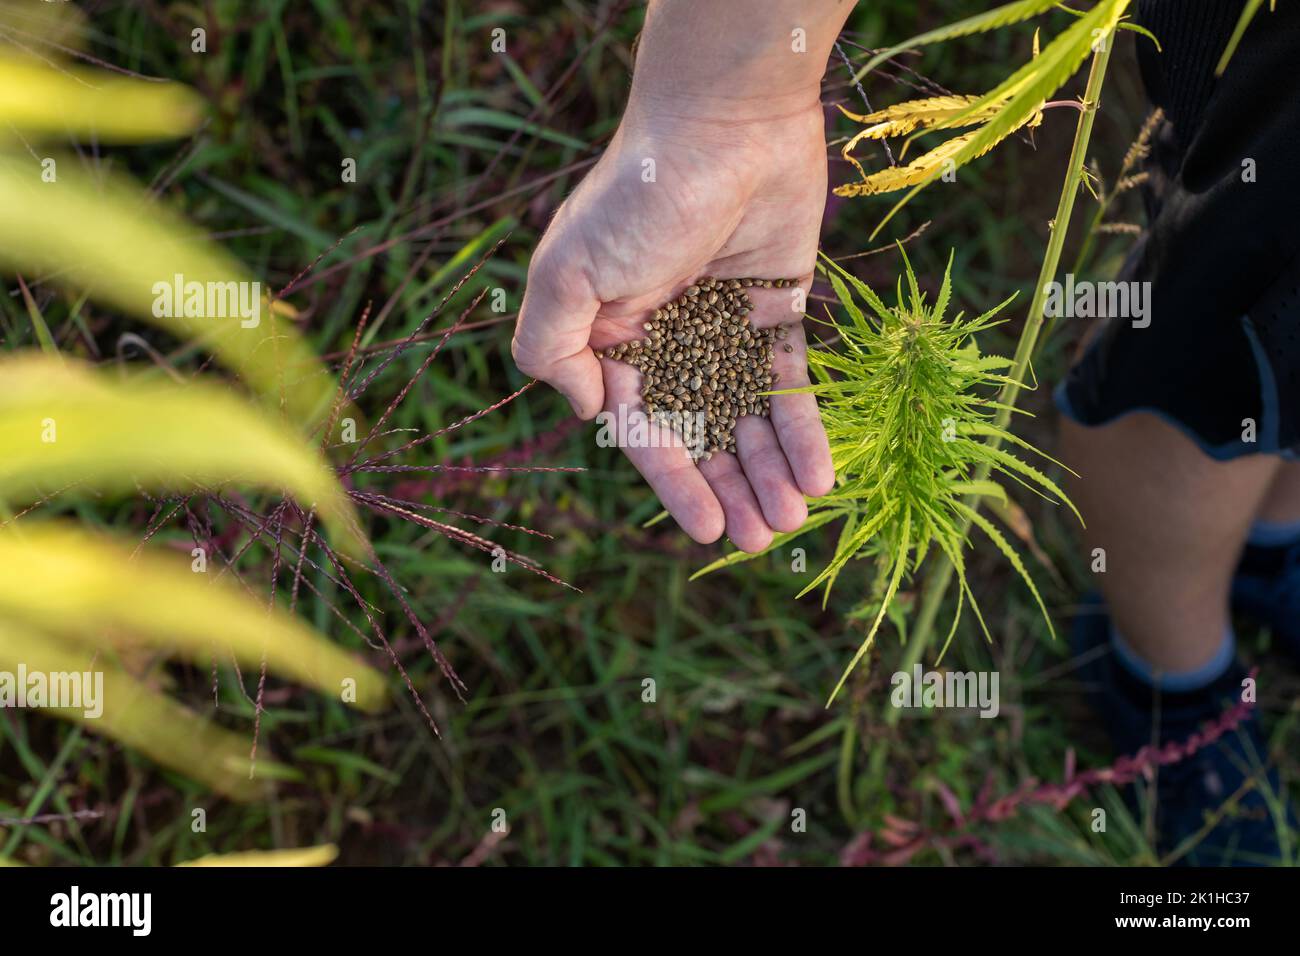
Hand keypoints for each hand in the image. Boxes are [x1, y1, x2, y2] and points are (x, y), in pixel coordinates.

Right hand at [513, 101, 834, 550]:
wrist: (726, 122)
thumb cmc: (639, 196)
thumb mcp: (569, 270)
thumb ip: (553, 347)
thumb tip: (588, 411)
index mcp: (613, 340)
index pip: (645, 431)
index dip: (675, 484)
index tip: (707, 532)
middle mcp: (669, 342)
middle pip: (703, 436)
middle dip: (730, 490)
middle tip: (761, 539)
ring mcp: (725, 328)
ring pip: (750, 418)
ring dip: (770, 472)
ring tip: (794, 520)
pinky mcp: (777, 309)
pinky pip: (790, 380)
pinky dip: (804, 426)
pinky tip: (822, 472)